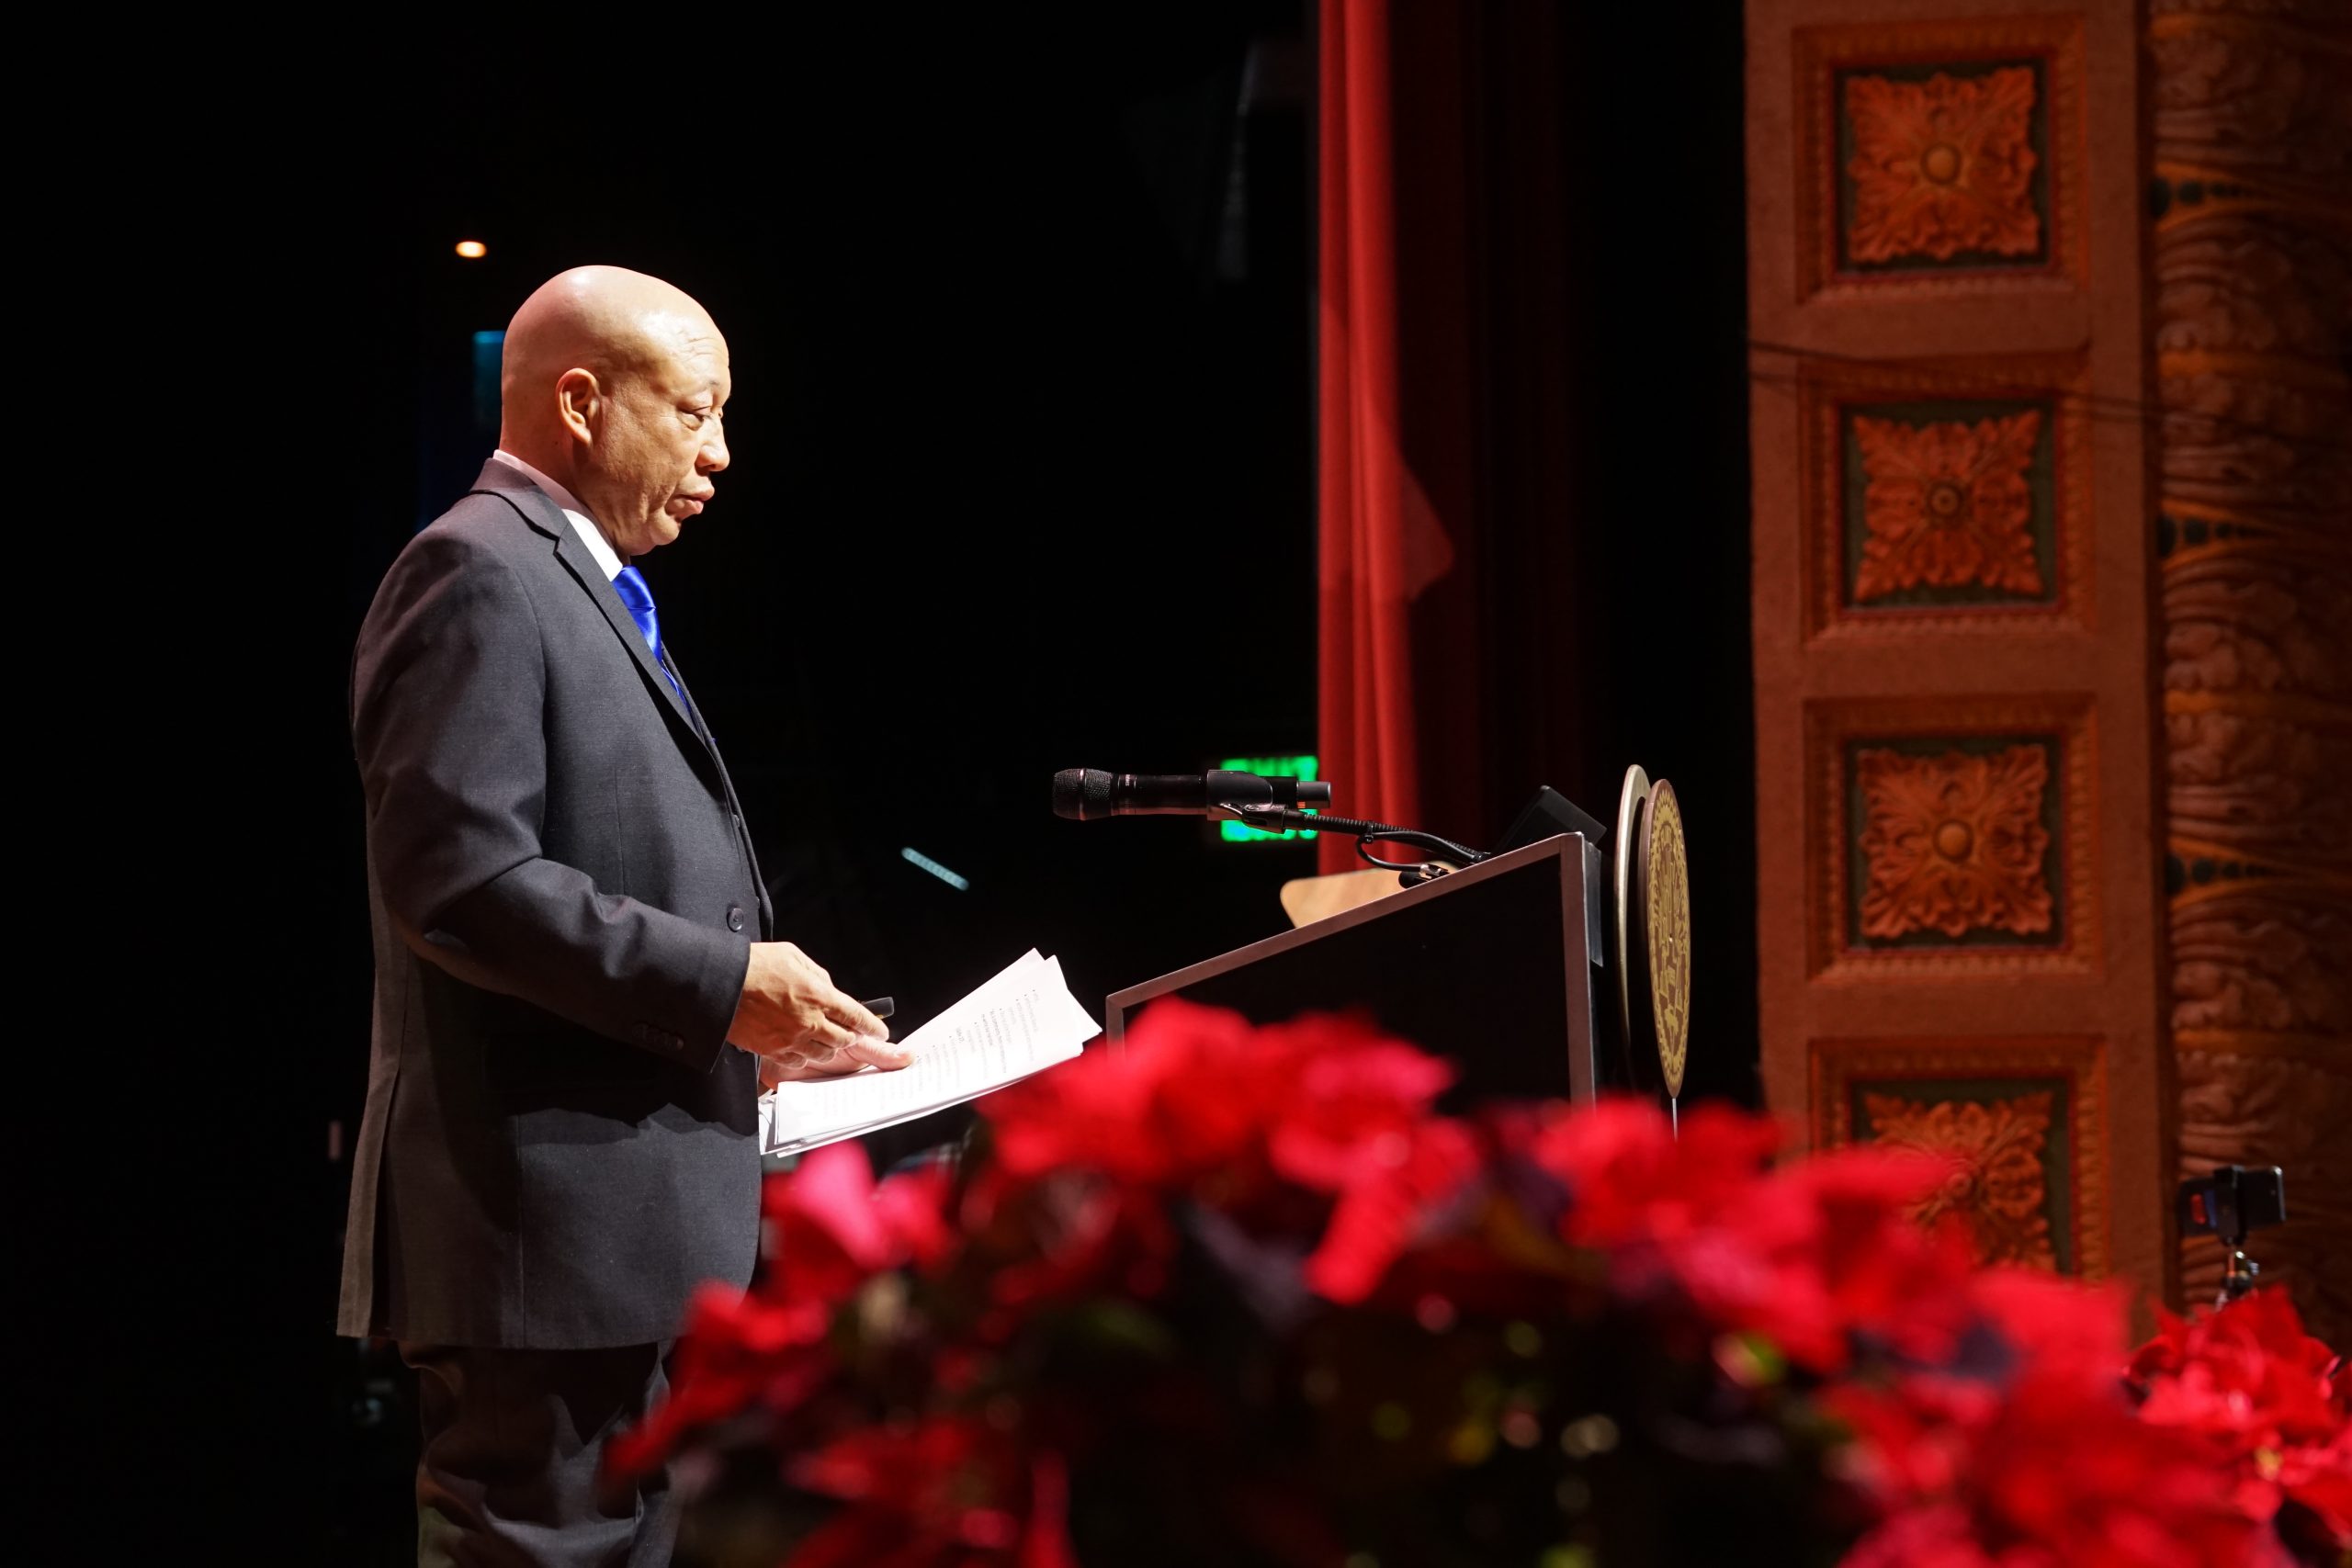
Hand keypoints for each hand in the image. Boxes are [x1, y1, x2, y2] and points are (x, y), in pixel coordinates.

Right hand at [728, 942, 910, 1076]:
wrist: (721, 984)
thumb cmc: (756, 964)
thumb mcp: (794, 956)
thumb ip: (818, 975)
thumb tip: (830, 989)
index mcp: (818, 995)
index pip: (856, 1016)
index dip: (872, 1025)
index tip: (880, 1030)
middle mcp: (809, 1021)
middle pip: (843, 1039)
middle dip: (851, 1036)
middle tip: (850, 1033)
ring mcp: (791, 1039)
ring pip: (824, 1054)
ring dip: (829, 1047)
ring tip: (825, 1039)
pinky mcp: (773, 1051)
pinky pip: (800, 1062)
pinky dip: (806, 1057)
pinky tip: (803, 1047)